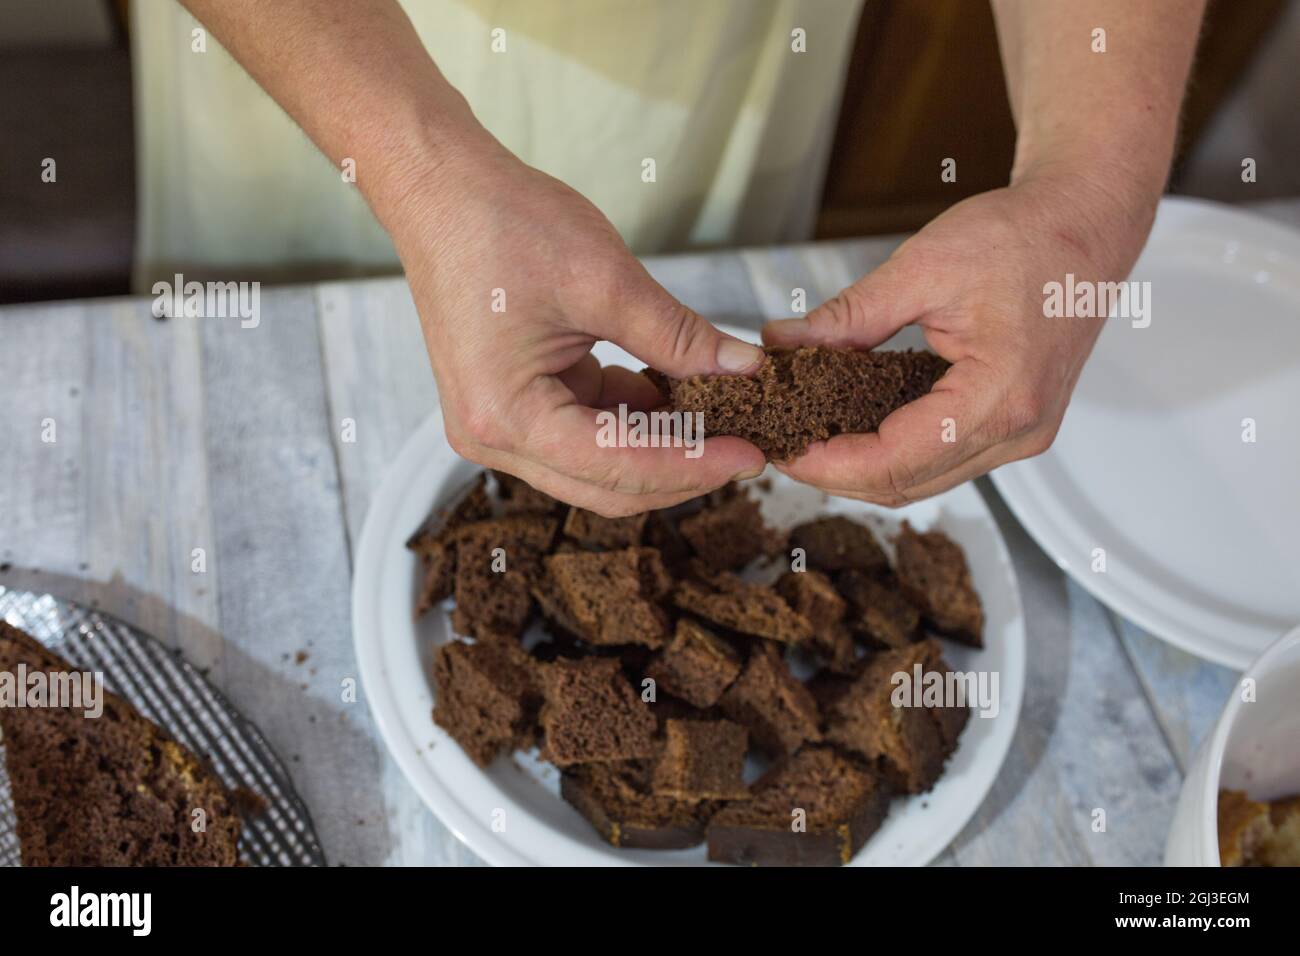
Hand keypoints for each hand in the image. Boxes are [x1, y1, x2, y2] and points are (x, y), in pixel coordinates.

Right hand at [386, 139, 766, 516]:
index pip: (618, 468)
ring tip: (723, 418)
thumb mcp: (605, 280)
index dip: (693, 465)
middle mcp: (494, 438)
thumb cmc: (502, 223)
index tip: (752, 454)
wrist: (442, 190)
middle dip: (681, 469)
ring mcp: (501, 427)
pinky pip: (587, 433)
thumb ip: (678, 336)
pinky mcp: (516, 406)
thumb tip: (744, 369)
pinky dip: (635, 420)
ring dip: (661, 446)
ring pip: (600, 466)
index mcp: (506, 417)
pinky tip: (679, 394)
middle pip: (607, 486)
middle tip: (749, 446)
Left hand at [762, 170, 1157, 505]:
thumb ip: (847, 317)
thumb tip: (781, 344)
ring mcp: (1021, 437)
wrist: (1085, 224)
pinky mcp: (1014, 428)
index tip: (780, 447)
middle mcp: (1018, 432)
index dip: (829, 464)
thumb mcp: (922, 267)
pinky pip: (942, 461)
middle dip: (835, 474)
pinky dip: (892, 454)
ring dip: (861, 469)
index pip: (896, 461)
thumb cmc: (1022, 236)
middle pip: (906, 486)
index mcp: (1001, 395)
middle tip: (781, 443)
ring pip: (923, 482)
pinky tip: (852, 429)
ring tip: (808, 436)